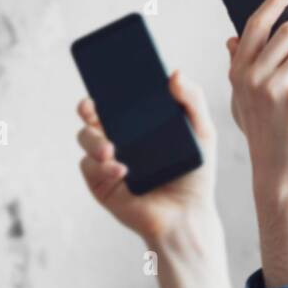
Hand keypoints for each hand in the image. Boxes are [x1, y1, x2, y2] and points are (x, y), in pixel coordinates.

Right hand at [76, 71, 216, 246]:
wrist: (187, 215)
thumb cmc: (195, 173)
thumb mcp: (202, 132)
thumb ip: (192, 100)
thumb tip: (174, 73)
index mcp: (139, 121)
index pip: (118, 96)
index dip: (108, 84)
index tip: (106, 74)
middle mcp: (119, 136)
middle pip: (92, 113)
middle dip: (87, 106)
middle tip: (92, 108)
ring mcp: (107, 159)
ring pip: (85, 137)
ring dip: (94, 140)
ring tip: (111, 150)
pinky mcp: (100, 182)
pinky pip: (88, 166)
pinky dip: (102, 167)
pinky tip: (120, 171)